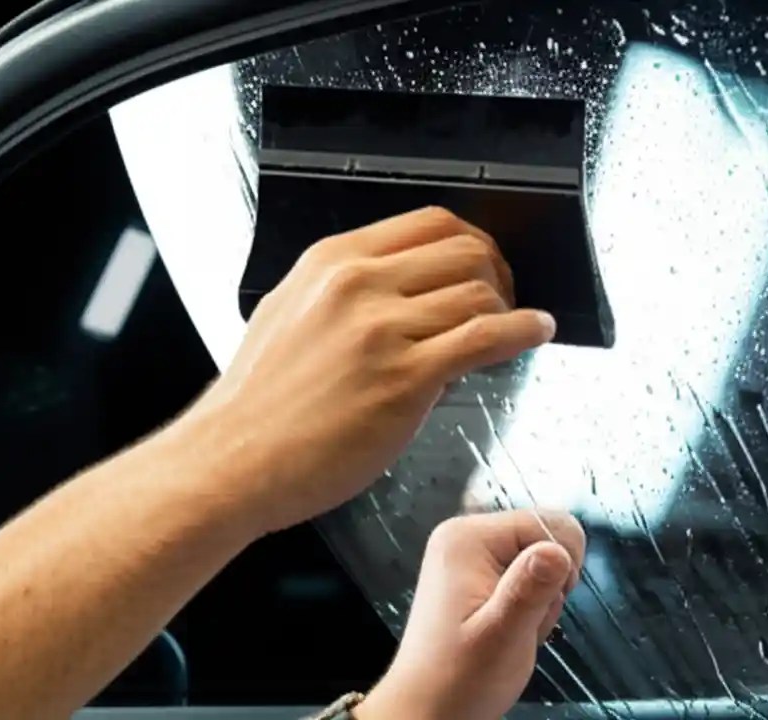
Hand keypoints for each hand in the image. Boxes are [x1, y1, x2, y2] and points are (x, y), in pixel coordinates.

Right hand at [169, 207, 555, 535]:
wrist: (232, 462)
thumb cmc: (257, 405)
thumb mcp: (289, 317)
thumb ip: (344, 298)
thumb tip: (401, 300)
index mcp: (331, 262)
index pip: (429, 223)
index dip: (471, 242)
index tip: (483, 266)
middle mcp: (358, 284)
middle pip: (465, 250)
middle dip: (498, 273)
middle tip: (505, 299)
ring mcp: (383, 330)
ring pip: (480, 292)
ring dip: (510, 308)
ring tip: (515, 328)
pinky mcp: (406, 379)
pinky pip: (486, 337)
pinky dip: (523, 330)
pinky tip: (536, 332)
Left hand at [356, 510, 586, 719]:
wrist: (426, 711)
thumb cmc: (458, 680)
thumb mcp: (501, 637)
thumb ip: (528, 590)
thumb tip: (558, 549)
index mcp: (468, 539)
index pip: (545, 522)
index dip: (561, 564)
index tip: (544, 605)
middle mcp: (466, 536)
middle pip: (544, 537)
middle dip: (550, 583)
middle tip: (524, 623)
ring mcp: (470, 556)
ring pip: (540, 560)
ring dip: (540, 599)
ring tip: (514, 631)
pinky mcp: (476, 575)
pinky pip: (525, 576)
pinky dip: (529, 605)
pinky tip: (509, 630)